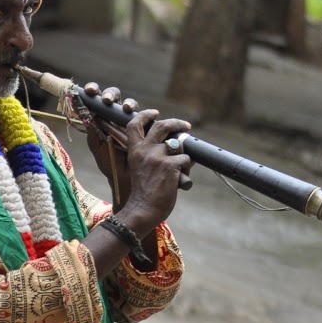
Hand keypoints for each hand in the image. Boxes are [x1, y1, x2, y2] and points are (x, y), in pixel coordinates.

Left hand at [82, 81, 137, 207]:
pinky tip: (146, 115)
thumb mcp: (98, 148)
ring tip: (126, 109)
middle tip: (107, 100)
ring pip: (129, 104)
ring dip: (127, 103)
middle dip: (110, 95)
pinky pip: (147, 116)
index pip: (97, 101)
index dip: (94, 92)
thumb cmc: (110, 163)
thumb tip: (86, 114)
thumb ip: (93, 132)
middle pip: (114, 97)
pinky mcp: (146, 127)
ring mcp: (132, 121)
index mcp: (102, 119)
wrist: (126, 179)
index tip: (89, 91)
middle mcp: (116, 117)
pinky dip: (147, 113)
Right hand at [121, 109, 191, 234]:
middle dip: (176, 123)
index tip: (155, 113)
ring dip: (183, 156)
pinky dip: (186, 169)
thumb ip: (150, 154)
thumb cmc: (142, 192)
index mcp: (134, 150)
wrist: (143, 209)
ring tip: (180, 170)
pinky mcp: (171, 165)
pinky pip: (186, 160)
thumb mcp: (139, 168)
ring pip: (179, 145)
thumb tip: (172, 143)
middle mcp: (145, 150)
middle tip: (186, 126)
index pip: (135, 124)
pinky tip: (179, 180)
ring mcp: (158, 157)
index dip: (146, 115)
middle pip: (162, 125)